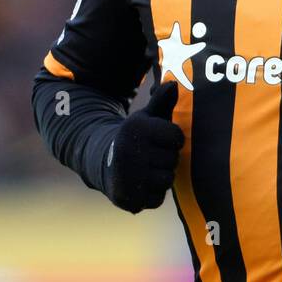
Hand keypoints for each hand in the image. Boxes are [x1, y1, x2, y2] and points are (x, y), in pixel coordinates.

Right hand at [102, 80, 185, 212]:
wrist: (104, 163)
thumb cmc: (136, 138)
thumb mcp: (146, 117)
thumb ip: (162, 102)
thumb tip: (173, 84)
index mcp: (137, 128)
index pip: (177, 137)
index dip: (172, 139)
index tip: (160, 139)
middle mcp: (130, 151)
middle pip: (173, 160)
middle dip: (166, 158)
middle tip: (150, 155)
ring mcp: (127, 175)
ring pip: (167, 180)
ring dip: (161, 176)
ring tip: (146, 169)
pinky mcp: (127, 197)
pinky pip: (157, 198)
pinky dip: (153, 194)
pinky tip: (141, 183)